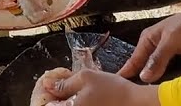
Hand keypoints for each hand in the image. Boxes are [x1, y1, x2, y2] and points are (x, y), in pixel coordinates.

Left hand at [33, 67, 158, 105]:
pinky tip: (82, 95)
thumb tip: (47, 85)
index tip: (49, 84)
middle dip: (55, 97)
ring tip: (71, 88)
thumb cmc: (112, 89)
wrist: (134, 102)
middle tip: (59, 85)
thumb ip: (64, 82)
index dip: (45, 94)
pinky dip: (75, 102)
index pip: (46, 105)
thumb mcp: (86, 78)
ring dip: (65, 99)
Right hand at [118, 0, 180, 82]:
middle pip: (149, 71)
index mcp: (150, 40)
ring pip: (165, 76)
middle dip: (153, 80)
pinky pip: (180, 76)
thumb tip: (144, 77)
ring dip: (172, 79)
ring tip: (175, 79)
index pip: (134, 60)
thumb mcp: (172, 40)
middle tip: (152, 88)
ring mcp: (172, 58)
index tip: (122, 86)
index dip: (127, 73)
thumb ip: (158, 58)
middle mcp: (158, 50)